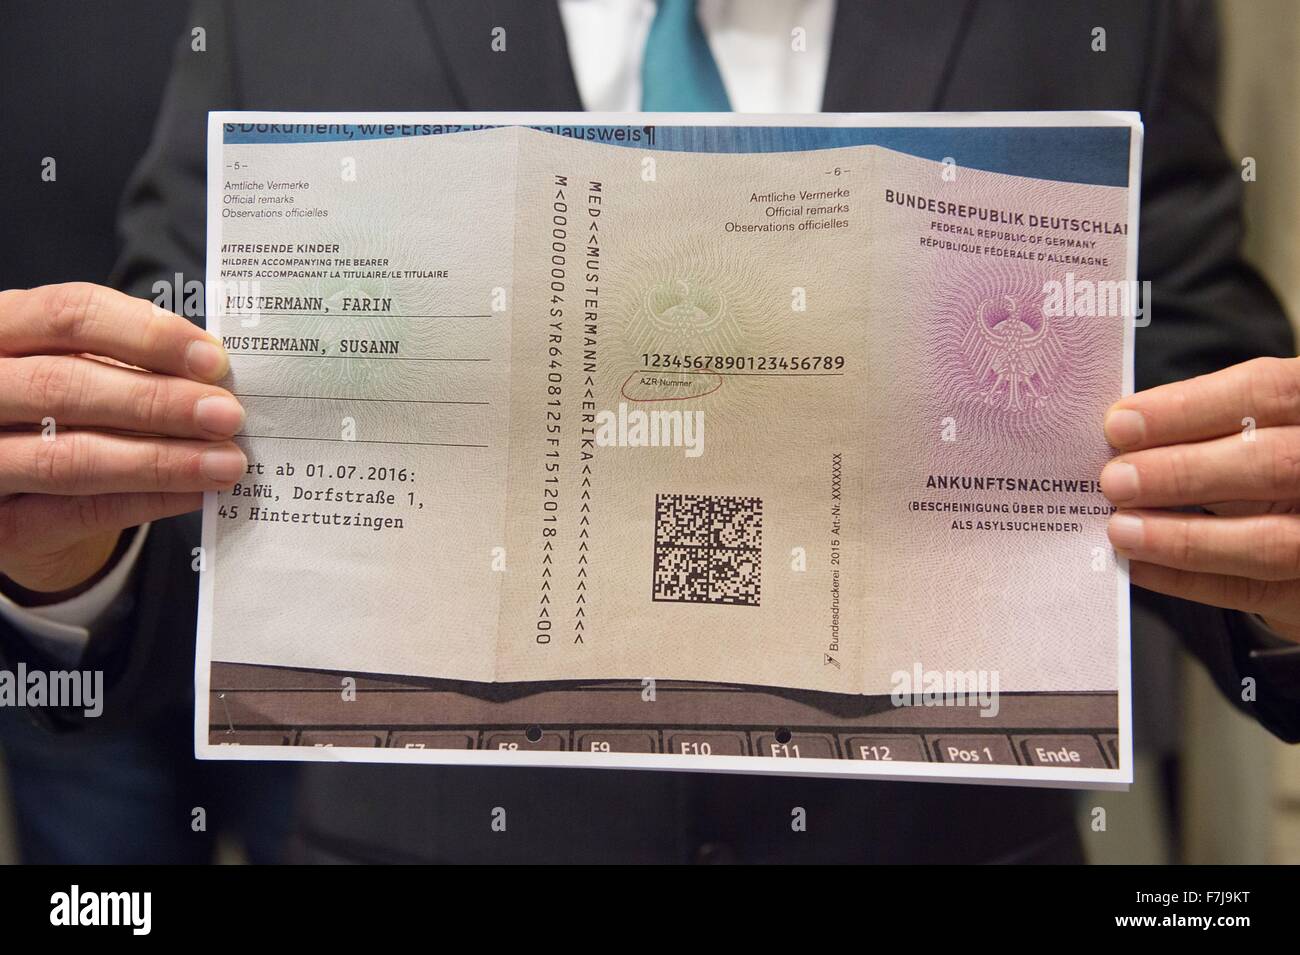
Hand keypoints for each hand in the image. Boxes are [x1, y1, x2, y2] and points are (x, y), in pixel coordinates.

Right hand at [0, 283, 244, 592]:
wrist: (17, 491)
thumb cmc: (60, 410)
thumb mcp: (79, 366)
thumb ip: (132, 361)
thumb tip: (214, 374)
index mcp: (1, 329)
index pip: (68, 315)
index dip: (147, 335)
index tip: (213, 360)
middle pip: (65, 385)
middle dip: (158, 401)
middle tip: (226, 415)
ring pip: (69, 458)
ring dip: (161, 460)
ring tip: (225, 463)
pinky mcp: (0, 524)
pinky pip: (78, 512)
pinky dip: (147, 501)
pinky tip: (195, 494)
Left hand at [1101, 356, 1299, 643]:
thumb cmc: (1269, 467)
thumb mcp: (1256, 429)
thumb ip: (1206, 426)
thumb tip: (1121, 436)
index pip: (1268, 392)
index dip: (1189, 407)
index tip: (1120, 424)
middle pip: (1273, 463)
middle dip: (1183, 472)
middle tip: (1116, 480)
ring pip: (1271, 540)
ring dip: (1183, 536)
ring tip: (1122, 529)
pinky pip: (1254, 590)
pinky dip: (1188, 579)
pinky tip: (1140, 565)